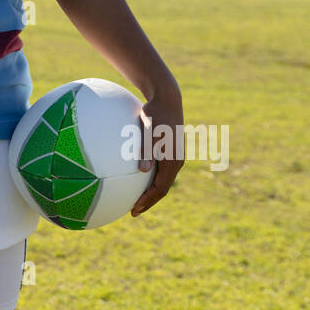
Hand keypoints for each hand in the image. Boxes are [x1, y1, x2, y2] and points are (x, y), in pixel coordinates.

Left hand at [131, 85, 184, 218]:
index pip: (160, 189)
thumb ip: (146, 150)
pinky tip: (139, 179)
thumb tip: (143, 171)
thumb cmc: (155, 113)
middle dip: (149, 201)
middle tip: (133, 211)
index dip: (148, 202)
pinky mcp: (171, 151)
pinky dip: (152, 180)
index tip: (134, 210)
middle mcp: (176, 162)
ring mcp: (175, 157)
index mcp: (173, 161)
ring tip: (136, 199)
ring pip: (163, 181)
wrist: (167, 99)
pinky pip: (162, 171)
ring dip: (151, 192)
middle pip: (163, 189)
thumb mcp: (148, 131)